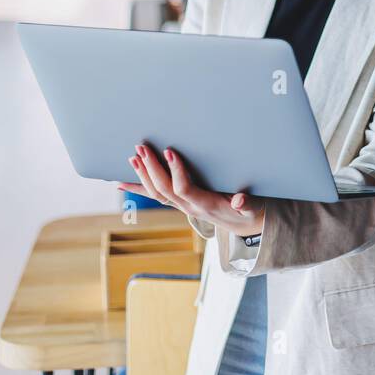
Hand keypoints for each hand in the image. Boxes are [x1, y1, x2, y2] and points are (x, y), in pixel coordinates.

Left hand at [118, 142, 264, 236]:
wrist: (244, 227)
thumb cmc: (250, 213)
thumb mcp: (254, 209)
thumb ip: (248, 204)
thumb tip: (240, 201)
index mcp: (206, 205)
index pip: (184, 188)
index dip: (175, 171)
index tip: (169, 151)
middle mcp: (189, 207)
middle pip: (163, 190)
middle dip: (151, 169)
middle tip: (142, 148)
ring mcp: (181, 206)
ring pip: (156, 193)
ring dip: (142, 175)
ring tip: (132, 157)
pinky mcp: (178, 203)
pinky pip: (155, 196)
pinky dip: (137, 189)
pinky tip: (120, 184)